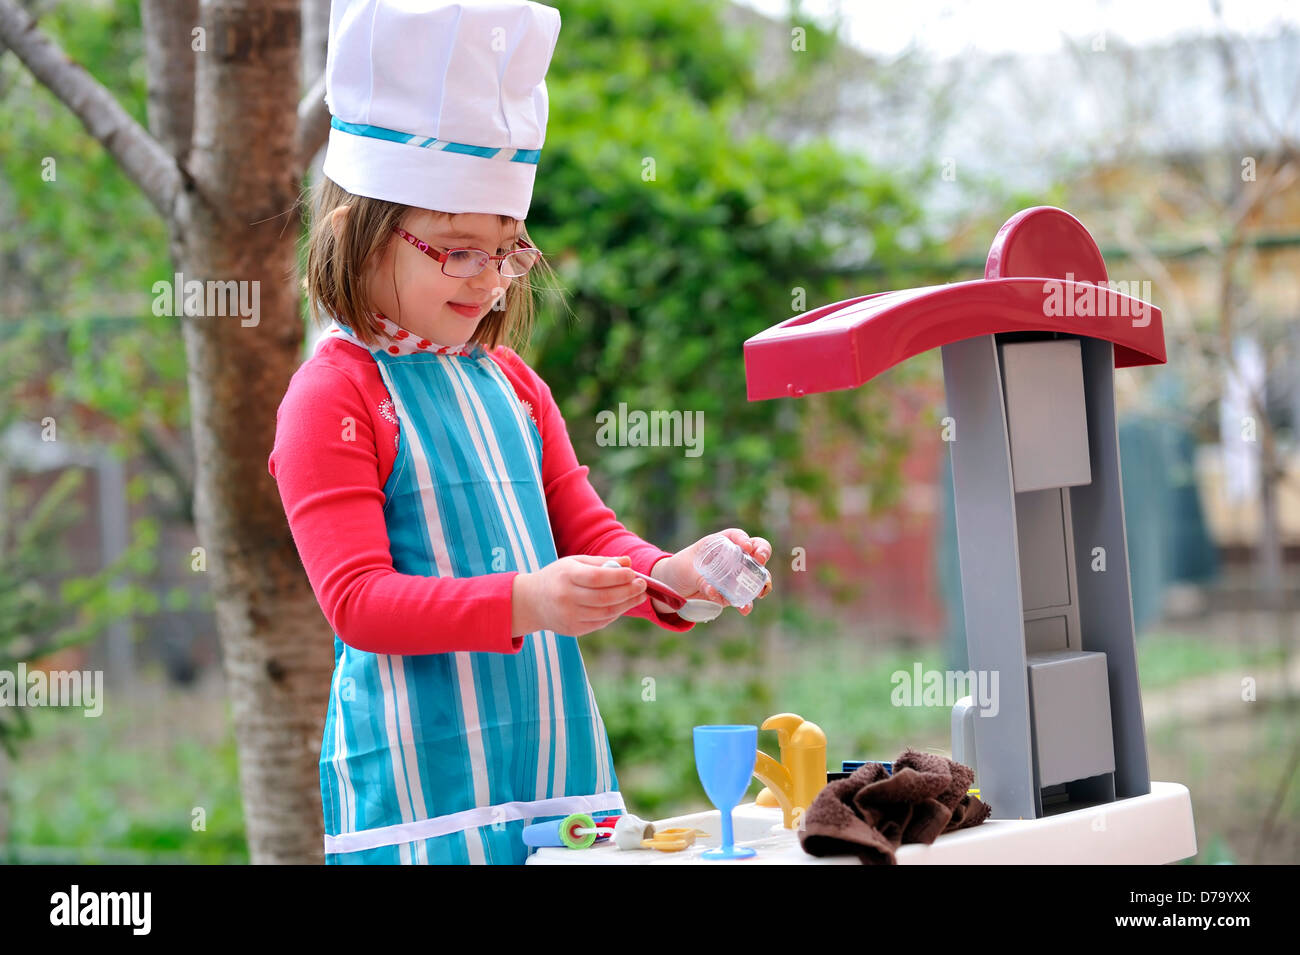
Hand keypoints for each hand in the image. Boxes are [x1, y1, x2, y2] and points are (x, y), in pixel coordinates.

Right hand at [512, 555, 647, 636]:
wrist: (532, 602)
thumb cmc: (558, 577)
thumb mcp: (575, 562)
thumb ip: (602, 562)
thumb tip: (628, 562)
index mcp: (567, 576)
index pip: (597, 578)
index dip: (618, 577)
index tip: (633, 573)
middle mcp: (566, 597)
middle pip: (604, 597)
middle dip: (628, 591)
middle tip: (643, 585)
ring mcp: (569, 616)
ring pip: (606, 613)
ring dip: (626, 604)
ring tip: (639, 596)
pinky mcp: (573, 630)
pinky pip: (601, 622)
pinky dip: (615, 614)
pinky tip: (622, 605)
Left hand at [650, 528, 772, 616]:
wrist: (674, 587)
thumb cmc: (681, 568)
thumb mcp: (687, 570)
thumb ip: (700, 578)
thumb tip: (712, 590)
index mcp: (720, 543)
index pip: (737, 536)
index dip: (744, 539)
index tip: (746, 546)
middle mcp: (732, 557)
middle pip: (756, 551)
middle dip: (763, 554)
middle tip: (761, 561)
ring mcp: (735, 575)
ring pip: (757, 575)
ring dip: (762, 582)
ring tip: (760, 592)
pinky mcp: (732, 593)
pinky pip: (744, 597)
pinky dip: (747, 603)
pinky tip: (744, 609)